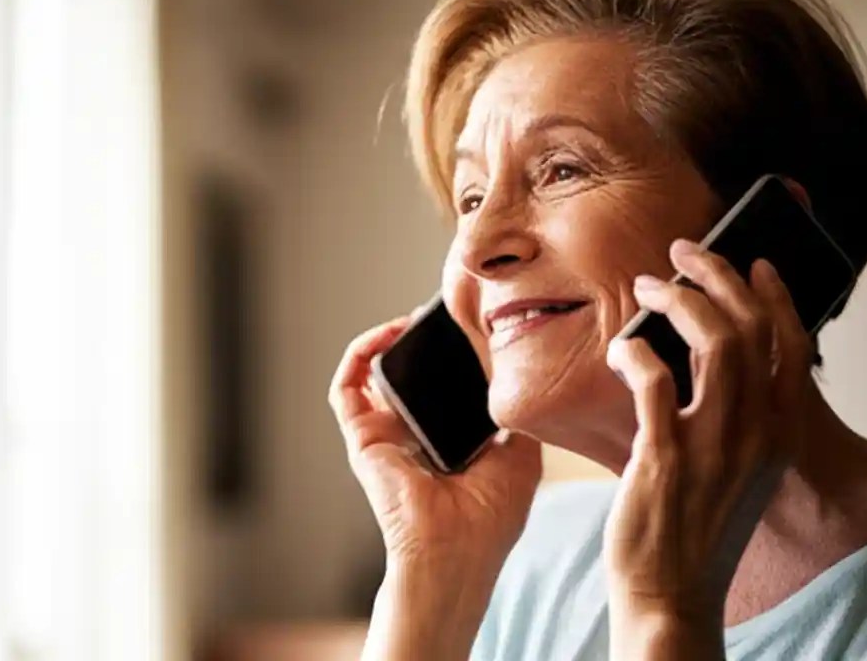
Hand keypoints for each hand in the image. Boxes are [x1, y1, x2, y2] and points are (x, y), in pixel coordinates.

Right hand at [329, 314, 541, 658]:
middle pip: (407, 374)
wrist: (455, 553)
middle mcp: (410, 435)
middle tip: (444, 312)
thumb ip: (515, 415)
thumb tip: (518, 371)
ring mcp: (382, 435)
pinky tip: (388, 333)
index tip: (472, 325)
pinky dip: (361, 354)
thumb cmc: (488, 520)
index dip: (451, 354)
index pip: (441, 387)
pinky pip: (346, 387)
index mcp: (445, 440)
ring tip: (415, 317)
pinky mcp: (362, 437)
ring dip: (387, 339)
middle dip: (420, 340)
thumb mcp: (520, 455)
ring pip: (372, 373)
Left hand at [603, 240, 813, 654]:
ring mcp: (715, 445)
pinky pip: (652, 379)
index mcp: (781, 434)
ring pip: (714, 342)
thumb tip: (700, 353)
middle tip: (684, 253)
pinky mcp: (665, 456)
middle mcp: (759, 434)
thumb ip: (734, 415)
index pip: (793, 344)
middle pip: (752, 328)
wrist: (672, 590)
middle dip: (718, 276)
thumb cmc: (695, 524)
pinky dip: (633, 352)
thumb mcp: (738, 467)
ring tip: (648, 286)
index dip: (773, 295)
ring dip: (677, 300)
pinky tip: (619, 351)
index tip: (752, 262)